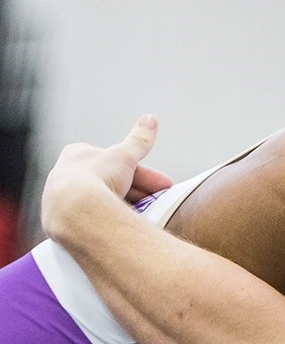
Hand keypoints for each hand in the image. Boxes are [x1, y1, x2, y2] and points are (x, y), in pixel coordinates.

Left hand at [41, 115, 172, 237]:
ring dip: (128, 206)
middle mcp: (65, 176)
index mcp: (76, 155)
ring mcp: (63, 200)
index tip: (161, 184)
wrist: (76, 211)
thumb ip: (138, 140)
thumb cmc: (95, 178)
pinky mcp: (65, 222)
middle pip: (112, 182)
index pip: (116, 162)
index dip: (142, 172)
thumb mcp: (124, 155)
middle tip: (160, 200)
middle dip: (138, 191)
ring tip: (148, 215)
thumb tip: (150, 119)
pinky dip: (113, 220)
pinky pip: (95, 219)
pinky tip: (127, 224)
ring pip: (104, 202)